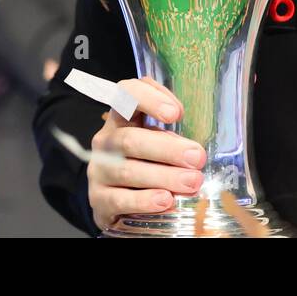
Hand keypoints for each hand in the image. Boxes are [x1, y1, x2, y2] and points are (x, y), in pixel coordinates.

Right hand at [88, 77, 206, 232]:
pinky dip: (144, 201)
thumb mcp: (157, 140)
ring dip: (163, 176)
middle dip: (168, 148)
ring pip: (127, 171)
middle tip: (197, 157)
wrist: (115, 199)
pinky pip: (119, 200)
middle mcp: (106, 141)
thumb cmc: (144, 162)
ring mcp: (99, 171)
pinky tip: (166, 201)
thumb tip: (197, 147)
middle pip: (130, 139)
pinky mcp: (98, 200)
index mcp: (121, 118)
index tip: (176, 114)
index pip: (126, 94)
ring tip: (192, 182)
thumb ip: (172, 134)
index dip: (148, 98)